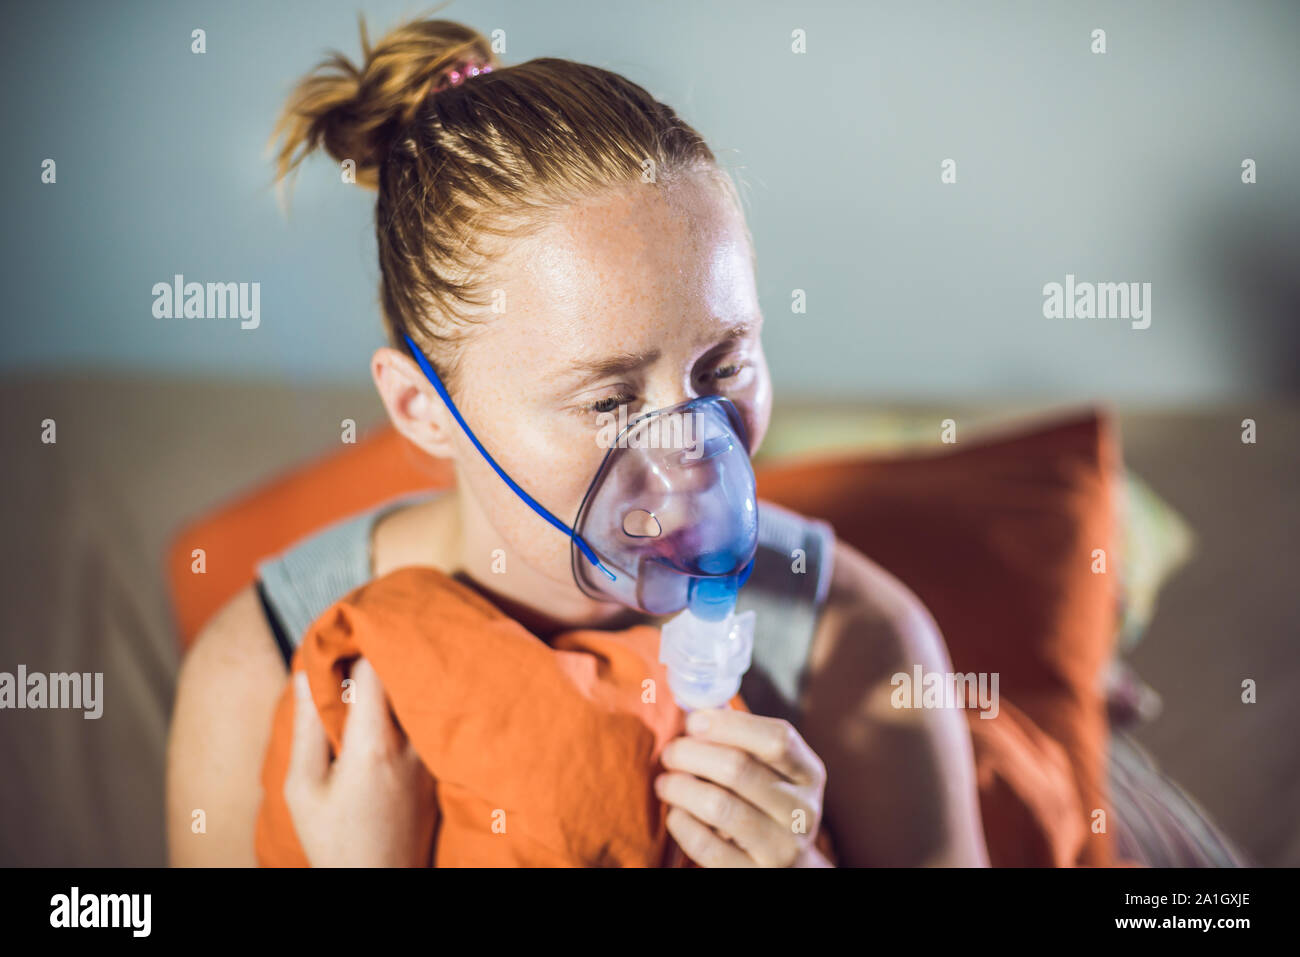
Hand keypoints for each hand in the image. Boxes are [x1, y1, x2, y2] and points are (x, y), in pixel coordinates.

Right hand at [284, 656, 436, 866]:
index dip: (357, 643)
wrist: (381, 884)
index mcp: (375, 745)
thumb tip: (306, 672)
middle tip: (358, 644)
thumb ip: (307, 726)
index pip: (376, 666)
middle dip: (381, 655)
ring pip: (419, 697)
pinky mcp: (439, 769)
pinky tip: (392, 711)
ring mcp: (432, 757)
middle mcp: (413, 744)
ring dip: (398, 682)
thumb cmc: (334, 840)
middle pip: (405, 674)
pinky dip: (411, 708)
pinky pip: (428, 722)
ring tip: (371, 678)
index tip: (339, 639)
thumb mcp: (303, 787)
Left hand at [656, 709, 831, 866]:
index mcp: (809, 774)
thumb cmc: (768, 803)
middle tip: (670, 753)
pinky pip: (705, 845)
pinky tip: (676, 813)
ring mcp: (782, 848)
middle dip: (691, 753)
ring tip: (665, 782)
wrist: (787, 867)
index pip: (777, 738)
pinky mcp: (753, 874)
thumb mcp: (774, 771)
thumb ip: (743, 740)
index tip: (693, 721)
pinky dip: (681, 823)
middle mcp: (803, 811)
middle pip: (738, 769)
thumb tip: (695, 713)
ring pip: (719, 806)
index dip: (729, 724)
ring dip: (680, 787)